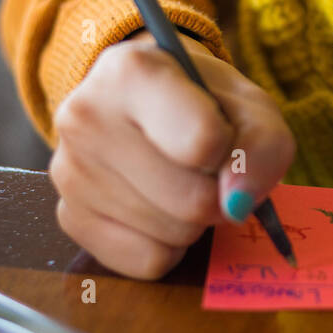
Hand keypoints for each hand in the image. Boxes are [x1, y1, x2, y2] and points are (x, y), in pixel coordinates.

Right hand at [49, 31, 294, 277]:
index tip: (222, 137)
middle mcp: (86, 116)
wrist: (147, 102)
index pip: (204, 143)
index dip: (231, 151)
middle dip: (218, 195)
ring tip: (180, 180)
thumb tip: (237, 205)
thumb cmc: (205, 103)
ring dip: (195, 221)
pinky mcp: (70, 217)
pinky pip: (147, 261)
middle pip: (191, 201)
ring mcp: (69, 170)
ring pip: (171, 235)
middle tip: (209, 170)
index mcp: (131, 71)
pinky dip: (168, 246)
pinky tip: (157, 207)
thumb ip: (263, 147)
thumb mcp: (250, 106)